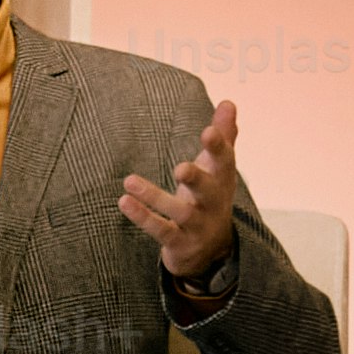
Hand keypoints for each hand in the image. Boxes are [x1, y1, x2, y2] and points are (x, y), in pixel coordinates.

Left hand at [118, 98, 248, 282]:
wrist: (212, 251)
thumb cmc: (210, 197)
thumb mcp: (217, 169)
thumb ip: (223, 137)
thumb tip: (228, 102)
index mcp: (222, 180)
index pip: (224, 161)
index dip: (218, 146)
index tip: (209, 130)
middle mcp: (213, 203)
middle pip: (208, 190)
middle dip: (196, 179)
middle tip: (181, 168)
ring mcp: (197, 225)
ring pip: (179, 212)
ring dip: (155, 197)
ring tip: (129, 181)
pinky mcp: (179, 243)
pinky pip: (161, 230)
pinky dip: (143, 217)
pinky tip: (124, 201)